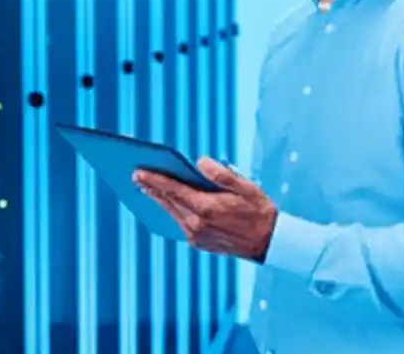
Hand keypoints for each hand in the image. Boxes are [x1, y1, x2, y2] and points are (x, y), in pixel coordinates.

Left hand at [134, 157, 277, 262]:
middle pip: (168, 202)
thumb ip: (222, 174)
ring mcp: (196, 236)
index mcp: (208, 208)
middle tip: (136, 175)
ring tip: (147, 187)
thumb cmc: (259, 210)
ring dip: (158, 199)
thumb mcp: (247, 187)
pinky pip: (179, 222)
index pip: (174, 190)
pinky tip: (166, 202)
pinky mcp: (198, 243)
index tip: (139, 171)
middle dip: (151, 188)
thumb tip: (200, 161)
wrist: (268, 242)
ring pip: (171, 213)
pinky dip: (171, 210)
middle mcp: (197, 224)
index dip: (155, 180)